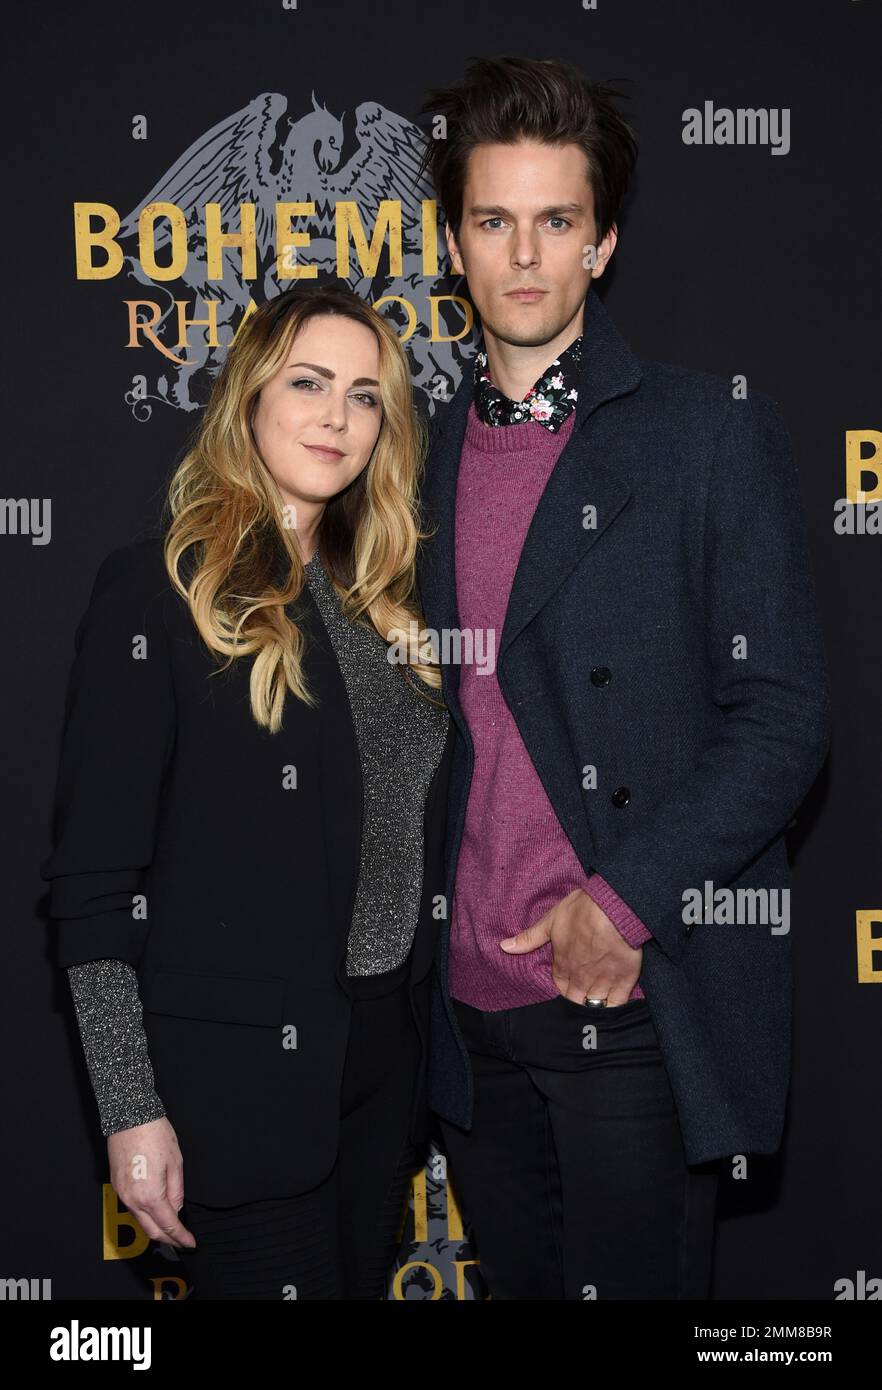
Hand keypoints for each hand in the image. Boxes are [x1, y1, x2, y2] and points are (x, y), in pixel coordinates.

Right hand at [107, 1117, 195, 1248]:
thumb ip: (177, 1191)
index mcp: (150, 1195)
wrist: (129, 1116)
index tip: (190, 1243)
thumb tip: (176, 1208)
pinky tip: (155, 1210)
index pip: (168, 1225)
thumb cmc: (154, 1134)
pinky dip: (145, 1214)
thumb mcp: (176, 1162)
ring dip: (155, 1227)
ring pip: (140, 1220)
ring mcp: (122, 1193)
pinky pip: (132, 1207)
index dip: (181, 1237)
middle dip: (168, 1239)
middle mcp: (132, 1199)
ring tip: (171, 1227)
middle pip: (151, 1230)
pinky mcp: (116, 1185)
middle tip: (182, 1241)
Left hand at [500, 888, 641, 1005]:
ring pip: (594, 1005)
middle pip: (575, 999)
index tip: (565, 983)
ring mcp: (603, 981)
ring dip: (593, 1005)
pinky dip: (614, 1007)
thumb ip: (530, 938)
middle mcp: (581, 978)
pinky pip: (617, 1004)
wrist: (614, 909)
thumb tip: (504, 947)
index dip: (561, 985)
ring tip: (595, 1004)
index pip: (559, 984)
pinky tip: (613, 1007)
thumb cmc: (582, 910)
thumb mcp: (551, 920)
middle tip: (579, 996)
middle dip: (575, 999)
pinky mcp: (625, 980)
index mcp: (563, 964)